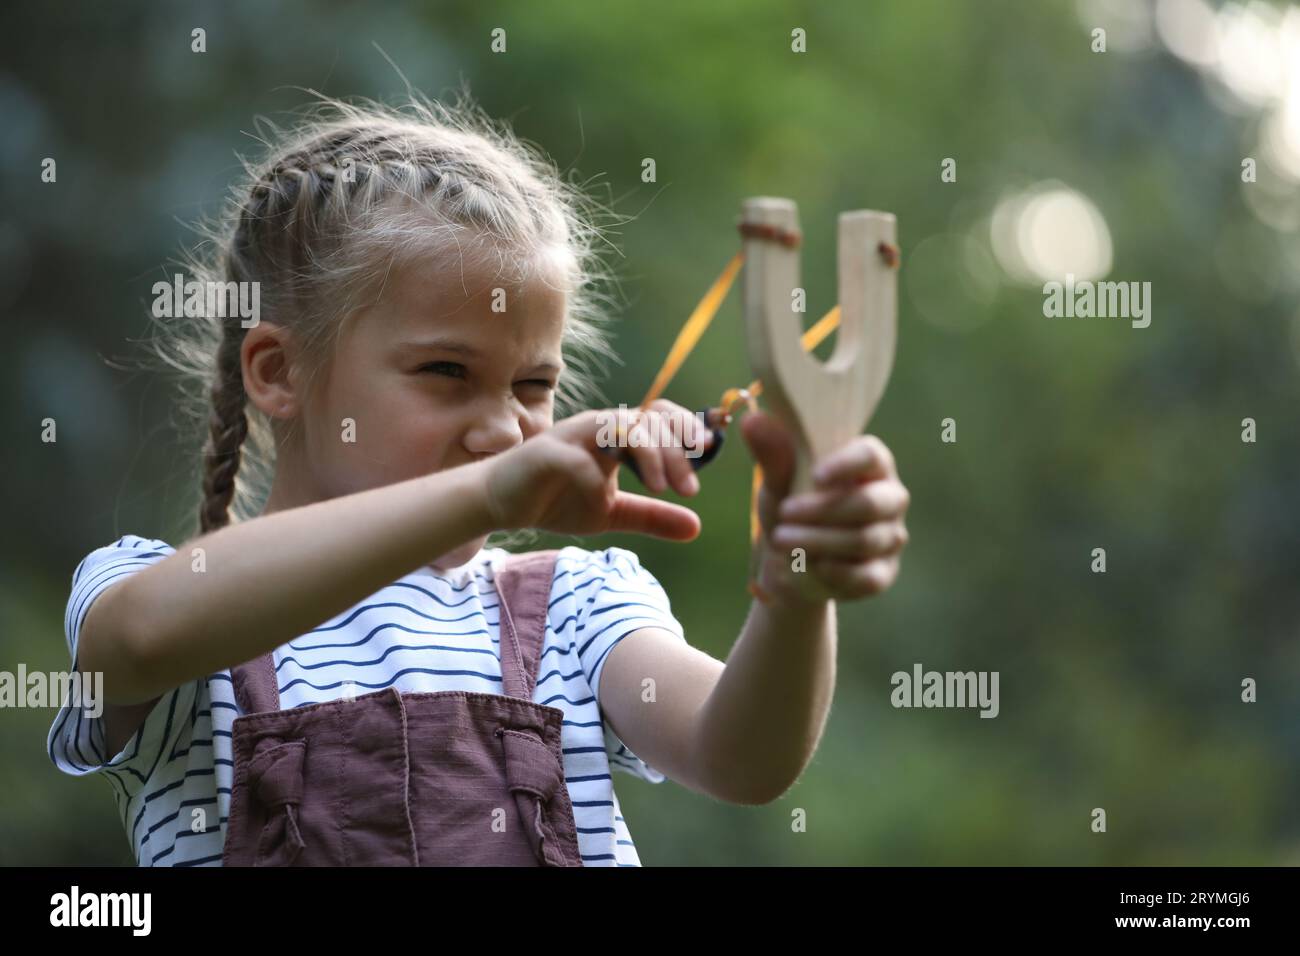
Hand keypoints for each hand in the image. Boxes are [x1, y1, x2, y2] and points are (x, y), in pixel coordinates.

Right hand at [481, 400, 712, 539]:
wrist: (501, 502)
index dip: (687, 428)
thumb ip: (652, 516)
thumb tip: (697, 527)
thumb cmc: (557, 499)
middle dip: (675, 453)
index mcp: (617, 435)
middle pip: (648, 421)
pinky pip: (577, 459)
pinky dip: (594, 477)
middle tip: (689, 490)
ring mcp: (572, 437)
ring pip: (619, 428)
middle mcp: (598, 428)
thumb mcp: (613, 512)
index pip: (660, 416)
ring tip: (659, 489)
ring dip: (646, 455)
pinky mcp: (545, 454)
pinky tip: (603, 499)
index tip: (710, 451)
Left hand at [740, 410, 909, 603]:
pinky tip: (809, 566)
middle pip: (871, 502)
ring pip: (865, 540)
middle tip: (783, 513)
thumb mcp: (777, 479)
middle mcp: (889, 497)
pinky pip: (867, 576)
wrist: (790, 560)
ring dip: (819, 541)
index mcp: (869, 463)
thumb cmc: (790, 505)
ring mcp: (890, 536)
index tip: (816, 475)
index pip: (871, 455)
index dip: (847, 464)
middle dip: (823, 510)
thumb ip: (773, 453)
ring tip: (780, 540)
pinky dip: (836, 573)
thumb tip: (753, 420)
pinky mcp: (882, 572)